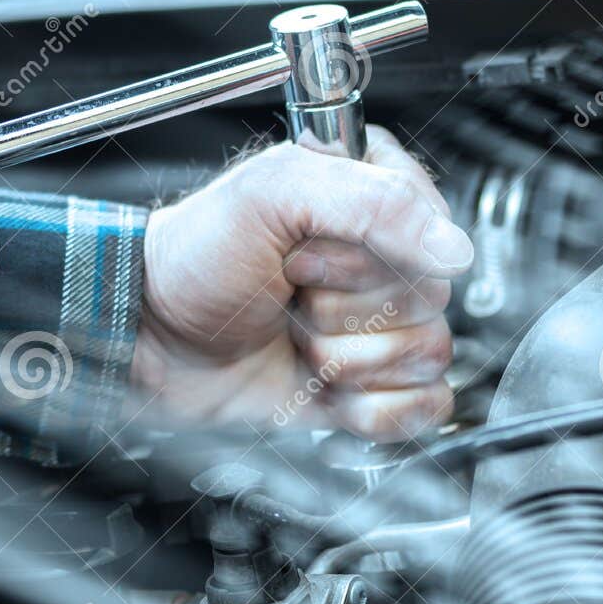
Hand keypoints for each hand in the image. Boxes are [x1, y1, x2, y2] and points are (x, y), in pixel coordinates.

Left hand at [131, 128, 472, 441]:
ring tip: (297, 339)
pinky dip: (373, 409)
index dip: (368, 255)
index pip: (433, 228)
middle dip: (348, 310)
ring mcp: (376, 325)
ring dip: (350, 359)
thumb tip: (454, 250)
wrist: (148, 340)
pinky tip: (326, 389)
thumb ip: (374, 203)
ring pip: (429, 353)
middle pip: (431, 298)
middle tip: (290, 294)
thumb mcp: (273, 195)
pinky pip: (423, 406)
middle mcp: (380, 259)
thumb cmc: (193, 258)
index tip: (305, 252)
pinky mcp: (370, 384)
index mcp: (368, 194)